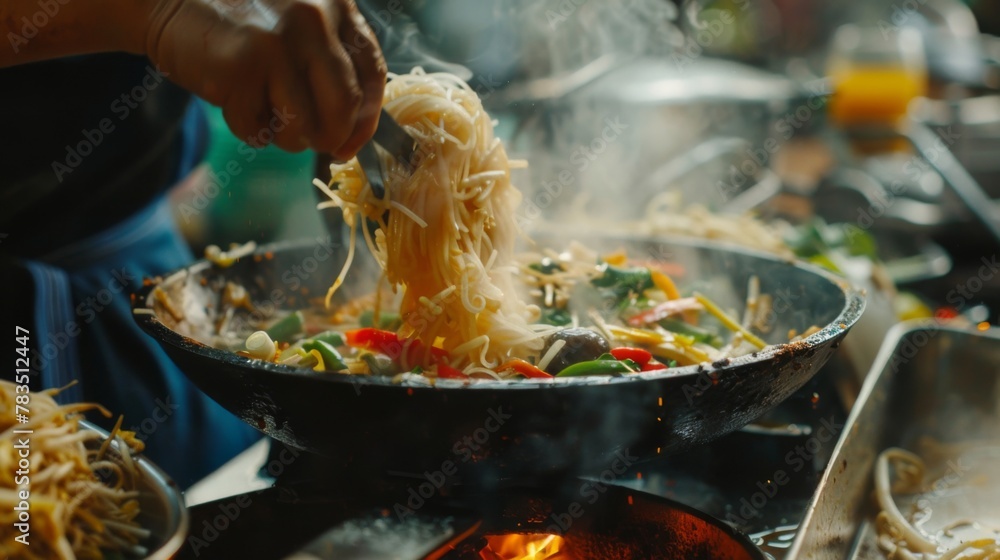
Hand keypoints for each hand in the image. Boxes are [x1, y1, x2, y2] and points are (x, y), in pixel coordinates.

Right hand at [146, 0, 386, 157]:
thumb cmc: (238, 21)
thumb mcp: (298, 24)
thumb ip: (331, 59)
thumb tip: (354, 129)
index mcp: (335, 6)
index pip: (373, 74)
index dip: (366, 120)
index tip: (349, 143)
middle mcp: (313, 19)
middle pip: (345, 107)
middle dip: (331, 138)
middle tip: (314, 143)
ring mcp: (277, 41)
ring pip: (304, 127)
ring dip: (286, 138)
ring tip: (265, 113)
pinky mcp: (241, 65)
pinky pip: (258, 129)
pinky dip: (248, 130)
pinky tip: (233, 101)